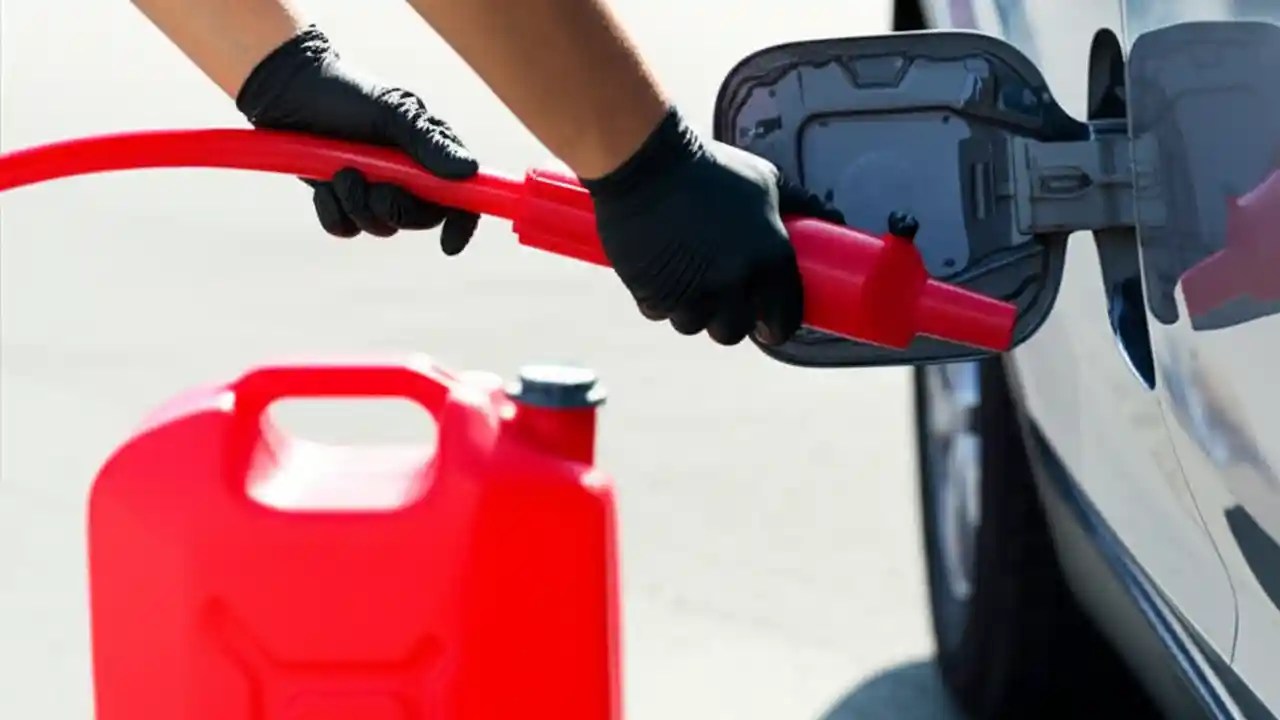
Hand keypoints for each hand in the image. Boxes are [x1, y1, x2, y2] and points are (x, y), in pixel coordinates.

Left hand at [235, 26, 478, 252]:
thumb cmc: (346, 93)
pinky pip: (345, 228)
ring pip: (380, 226)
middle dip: (395, 209)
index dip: (461, 223)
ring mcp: (375, 189)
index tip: (448, 243)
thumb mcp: (392, 112)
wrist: (289, 91)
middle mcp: (408, 177)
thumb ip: (428, 143)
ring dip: (358, 206)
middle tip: (372, 185)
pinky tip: (322, 184)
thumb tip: (468, 171)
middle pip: (419, 219)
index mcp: (430, 154)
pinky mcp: (343, 199)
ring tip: (340, 172)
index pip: (460, 197)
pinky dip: (333, 211)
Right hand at [581, 108, 843, 346]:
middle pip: (733, 332)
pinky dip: (659, 301)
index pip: (784, 319)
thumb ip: (798, 202)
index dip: (777, 326)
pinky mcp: (652, 294)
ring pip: (693, 325)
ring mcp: (691, 293)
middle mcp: (734, 283)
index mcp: (770, 260)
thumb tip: (835, 218)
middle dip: (729, 323)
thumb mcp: (764, 180)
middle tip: (722, 304)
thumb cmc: (711, 168)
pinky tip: (661, 283)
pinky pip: (659, 312)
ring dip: (692, 313)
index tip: (767, 323)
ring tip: (688, 291)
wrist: (648, 161)